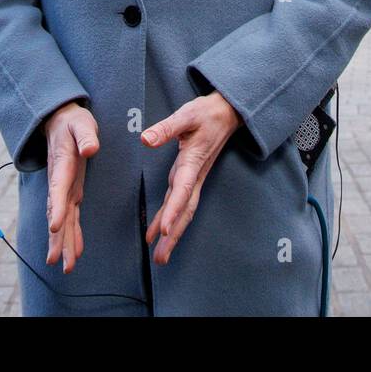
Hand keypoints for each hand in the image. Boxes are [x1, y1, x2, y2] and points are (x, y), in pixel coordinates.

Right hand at [42, 100, 98, 273]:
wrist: (61, 120)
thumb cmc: (73, 121)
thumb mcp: (82, 123)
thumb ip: (86, 135)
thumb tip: (91, 148)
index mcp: (62, 165)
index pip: (58, 189)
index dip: (56, 208)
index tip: (54, 226)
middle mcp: (59, 181)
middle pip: (57, 212)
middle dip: (57, 237)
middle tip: (56, 261)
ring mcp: (63, 188)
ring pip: (62, 219)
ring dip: (63, 242)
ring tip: (65, 266)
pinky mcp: (70, 190)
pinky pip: (69, 216)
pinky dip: (72, 234)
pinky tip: (75, 252)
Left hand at [140, 91, 242, 265]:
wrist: (226, 114)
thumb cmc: (206, 113)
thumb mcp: (186, 115)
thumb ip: (166, 128)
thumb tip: (145, 140)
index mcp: (193, 162)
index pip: (182, 190)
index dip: (173, 210)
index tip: (164, 229)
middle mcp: (194, 176)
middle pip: (184, 211)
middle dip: (173, 235)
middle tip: (161, 258)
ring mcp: (193, 179)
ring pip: (183, 212)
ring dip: (172, 235)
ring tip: (160, 257)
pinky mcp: (190, 178)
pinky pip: (181, 204)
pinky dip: (171, 220)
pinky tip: (159, 233)